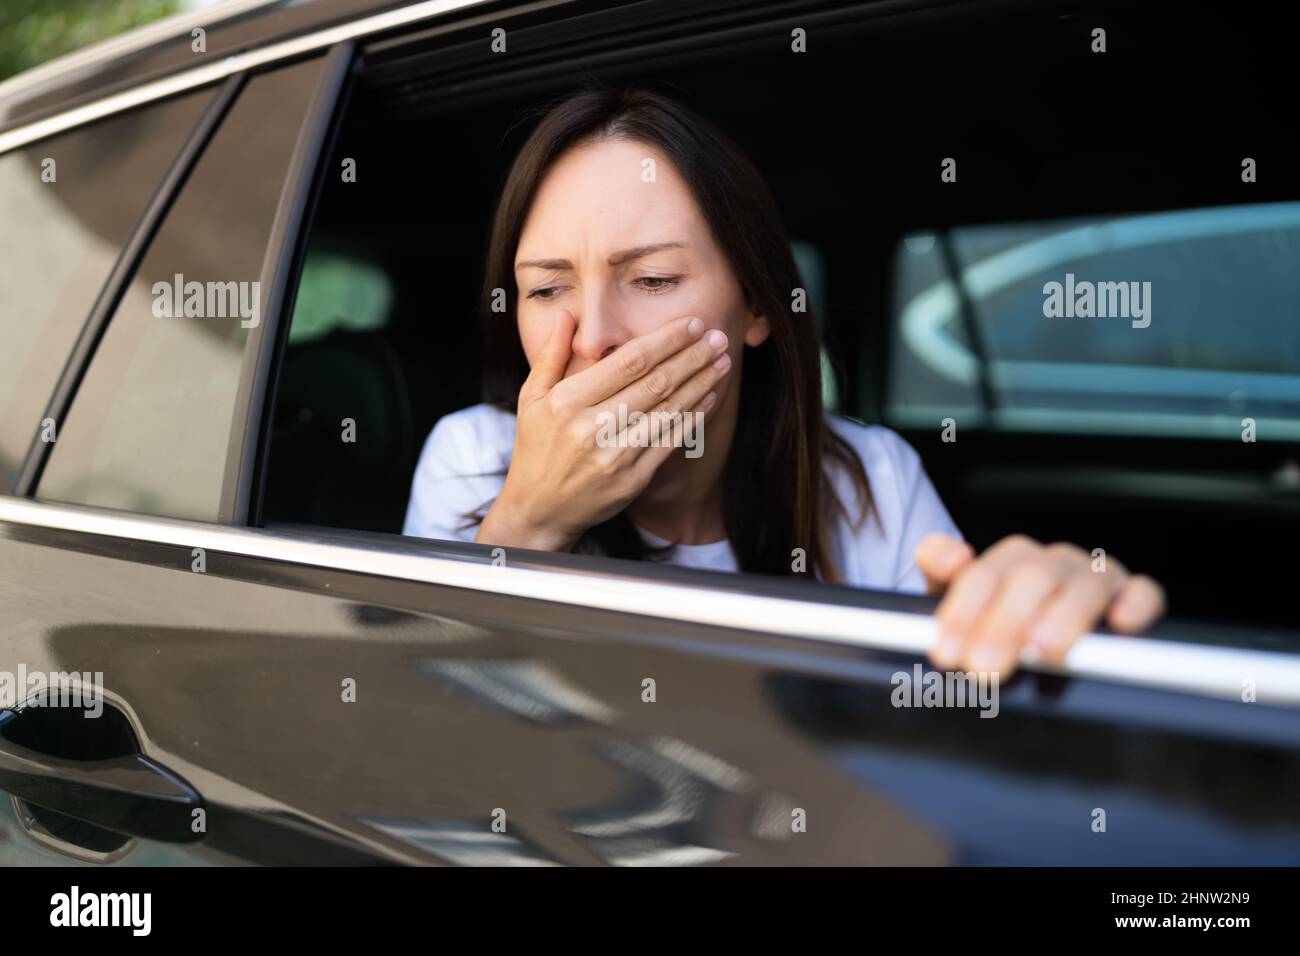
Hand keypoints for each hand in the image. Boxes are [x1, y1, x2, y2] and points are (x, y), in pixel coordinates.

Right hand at [478, 310, 731, 551]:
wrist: (539, 509)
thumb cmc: (536, 447)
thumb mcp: (531, 397)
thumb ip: (551, 354)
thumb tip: (569, 315)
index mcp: (568, 401)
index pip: (628, 361)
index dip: (665, 340)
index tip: (690, 324)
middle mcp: (591, 428)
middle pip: (654, 383)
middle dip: (692, 356)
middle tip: (717, 337)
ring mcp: (614, 456)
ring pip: (668, 410)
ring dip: (700, 383)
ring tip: (722, 362)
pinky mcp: (632, 480)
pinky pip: (670, 441)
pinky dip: (693, 417)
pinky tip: (709, 397)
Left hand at [915, 533, 1164, 675]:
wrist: (1029, 633)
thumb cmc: (995, 622)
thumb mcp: (957, 601)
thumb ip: (939, 571)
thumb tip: (953, 555)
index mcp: (1011, 559)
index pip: (982, 576)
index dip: (961, 613)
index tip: (946, 653)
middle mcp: (1053, 563)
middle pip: (1030, 579)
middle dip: (1003, 624)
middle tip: (984, 666)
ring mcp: (1095, 577)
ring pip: (1083, 584)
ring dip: (1062, 617)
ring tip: (1040, 651)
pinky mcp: (1134, 596)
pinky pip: (1144, 592)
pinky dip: (1136, 603)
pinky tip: (1120, 625)